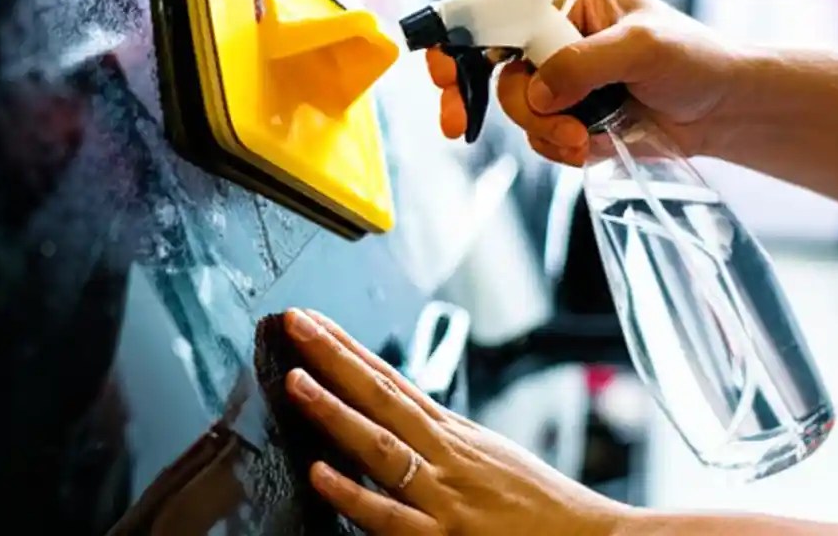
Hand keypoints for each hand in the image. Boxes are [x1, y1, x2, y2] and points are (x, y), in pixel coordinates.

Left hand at [281, 308, 635, 534]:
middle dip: (334, 357)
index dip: (350, 349)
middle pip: (381, 395)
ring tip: (296, 382)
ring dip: (335, 411)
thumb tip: (400, 414)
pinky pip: (390, 516)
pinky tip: (321, 474)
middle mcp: (445, 454)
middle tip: (295, 323)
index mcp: (454, 433)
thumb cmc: (542, 506)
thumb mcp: (490, 456)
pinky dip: (354, 494)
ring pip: (379, 446)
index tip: (315, 321)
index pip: (392, 379)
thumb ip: (442, 439)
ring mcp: (443, 494)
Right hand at [426, 0, 747, 164]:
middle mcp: (552, 39)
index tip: (438, 67)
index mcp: (566, 2)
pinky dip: (556, 148)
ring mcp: (557, 83)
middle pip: (489, 67)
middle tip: (457, 125)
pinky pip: (537, 139)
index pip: (496, 10)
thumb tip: (540, 90)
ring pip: (514, 109)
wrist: (723, 110)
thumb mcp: (645, 46)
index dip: (457, 35)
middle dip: (476, 99)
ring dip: (541, 129)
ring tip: (582, 135)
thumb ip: (585, 62)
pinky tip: (588, 145)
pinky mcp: (566, 121)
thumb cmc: (694, 59)